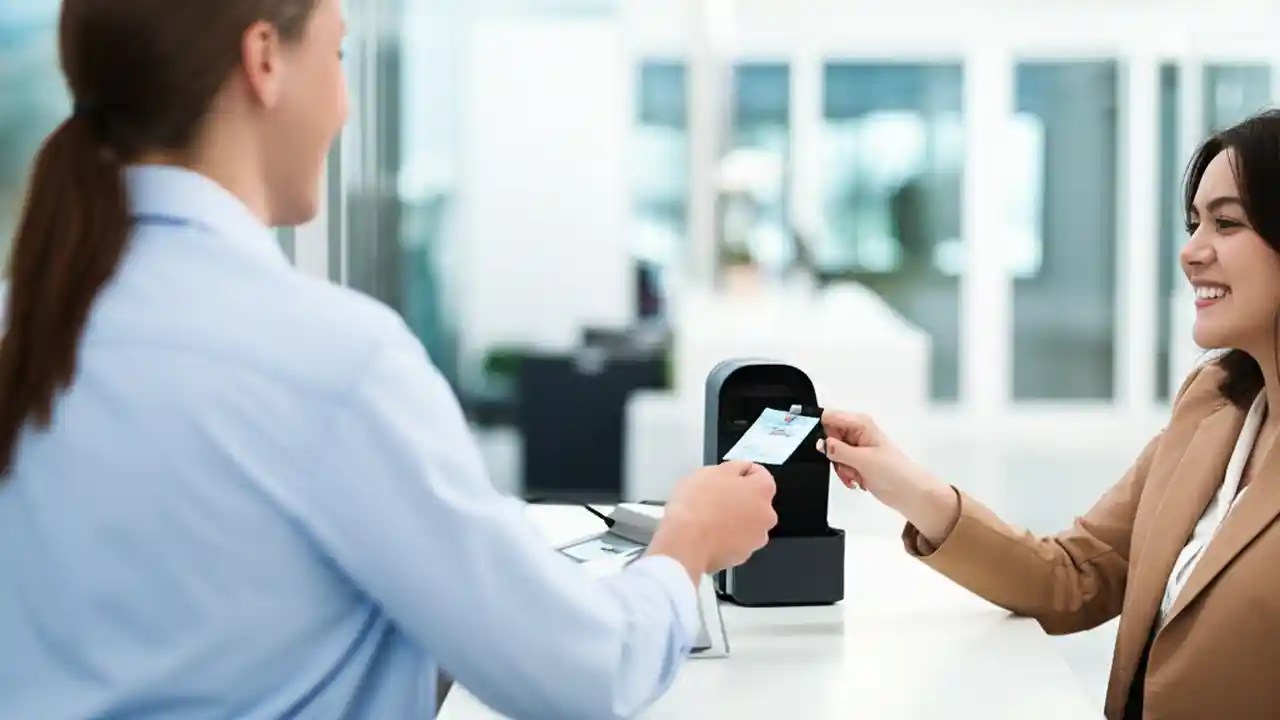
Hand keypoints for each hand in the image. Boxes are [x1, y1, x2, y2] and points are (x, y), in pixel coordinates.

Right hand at [649, 462, 776, 581]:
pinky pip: (737, 541)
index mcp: (762, 491)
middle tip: (715, 496)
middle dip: (739, 498)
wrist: (685, 543)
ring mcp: (755, 539)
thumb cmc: (697, 506)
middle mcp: (766, 516)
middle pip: (755, 501)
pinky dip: (727, 536)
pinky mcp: (741, 556)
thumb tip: (739, 470)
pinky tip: (708, 532)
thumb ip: (733, 467)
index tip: (727, 476)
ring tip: (709, 516)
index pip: (760, 474)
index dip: (740, 472)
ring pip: (747, 523)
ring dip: (734, 518)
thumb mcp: (712, 471)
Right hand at [819, 411, 958, 545]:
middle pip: (828, 436)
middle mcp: (858, 432)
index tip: (819, 446)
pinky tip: (856, 479)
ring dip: (839, 467)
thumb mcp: (862, 460)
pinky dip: (844, 473)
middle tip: (843, 464)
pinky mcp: (857, 460)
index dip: (820, 430)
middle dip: (832, 454)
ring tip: (854, 474)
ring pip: (832, 452)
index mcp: (861, 424)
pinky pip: (839, 464)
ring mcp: (857, 447)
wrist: (909, 492)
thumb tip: (819, 443)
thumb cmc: (896, 472)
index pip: (829, 417)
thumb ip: (838, 450)